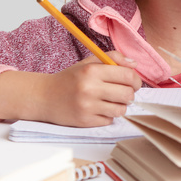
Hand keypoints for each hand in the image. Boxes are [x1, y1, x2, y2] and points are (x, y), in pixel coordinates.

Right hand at [0, 51, 141, 125]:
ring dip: (120, 105)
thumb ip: (112, 58)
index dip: (135, 79)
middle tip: (123, 92)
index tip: (133, 81)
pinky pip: (109, 120)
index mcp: (92, 71)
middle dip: (130, 93)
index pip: (127, 76)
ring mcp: (87, 107)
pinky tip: (99, 109)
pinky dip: (108, 115)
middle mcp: (90, 89)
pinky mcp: (85, 121)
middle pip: (128, 94)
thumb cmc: (70, 79)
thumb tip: (134, 64)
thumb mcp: (88, 62)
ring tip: (111, 101)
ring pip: (121, 109)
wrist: (45, 97)